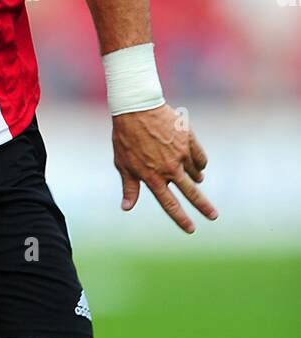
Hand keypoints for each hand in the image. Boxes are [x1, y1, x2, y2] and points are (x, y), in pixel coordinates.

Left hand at [113, 104, 217, 233]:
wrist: (137, 108)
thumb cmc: (125, 138)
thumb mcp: (123, 165)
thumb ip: (129, 187)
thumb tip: (127, 208)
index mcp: (152, 177)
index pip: (170, 204)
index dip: (181, 219)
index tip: (191, 229)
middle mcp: (169, 168)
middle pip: (191, 193)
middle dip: (204, 207)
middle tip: (214, 216)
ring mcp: (181, 154)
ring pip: (195, 174)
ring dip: (196, 179)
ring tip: (196, 179)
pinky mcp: (188, 140)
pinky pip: (200, 158)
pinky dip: (200, 163)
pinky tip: (198, 165)